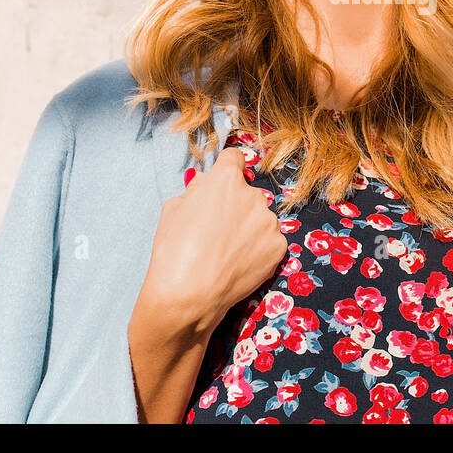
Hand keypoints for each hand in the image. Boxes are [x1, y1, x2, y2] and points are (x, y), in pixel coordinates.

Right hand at [132, 146, 288, 337]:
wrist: (188, 294)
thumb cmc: (173, 249)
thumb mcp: (173, 208)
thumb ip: (196, 190)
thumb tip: (206, 184)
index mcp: (226, 179)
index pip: (234, 158)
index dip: (226, 170)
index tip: (222, 183)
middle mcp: (253, 194)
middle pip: (246, 193)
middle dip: (235, 205)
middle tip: (217, 230)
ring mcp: (269, 221)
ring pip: (259, 218)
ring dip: (248, 228)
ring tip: (226, 252)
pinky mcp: (279, 246)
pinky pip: (269, 241)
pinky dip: (258, 249)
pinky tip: (238, 263)